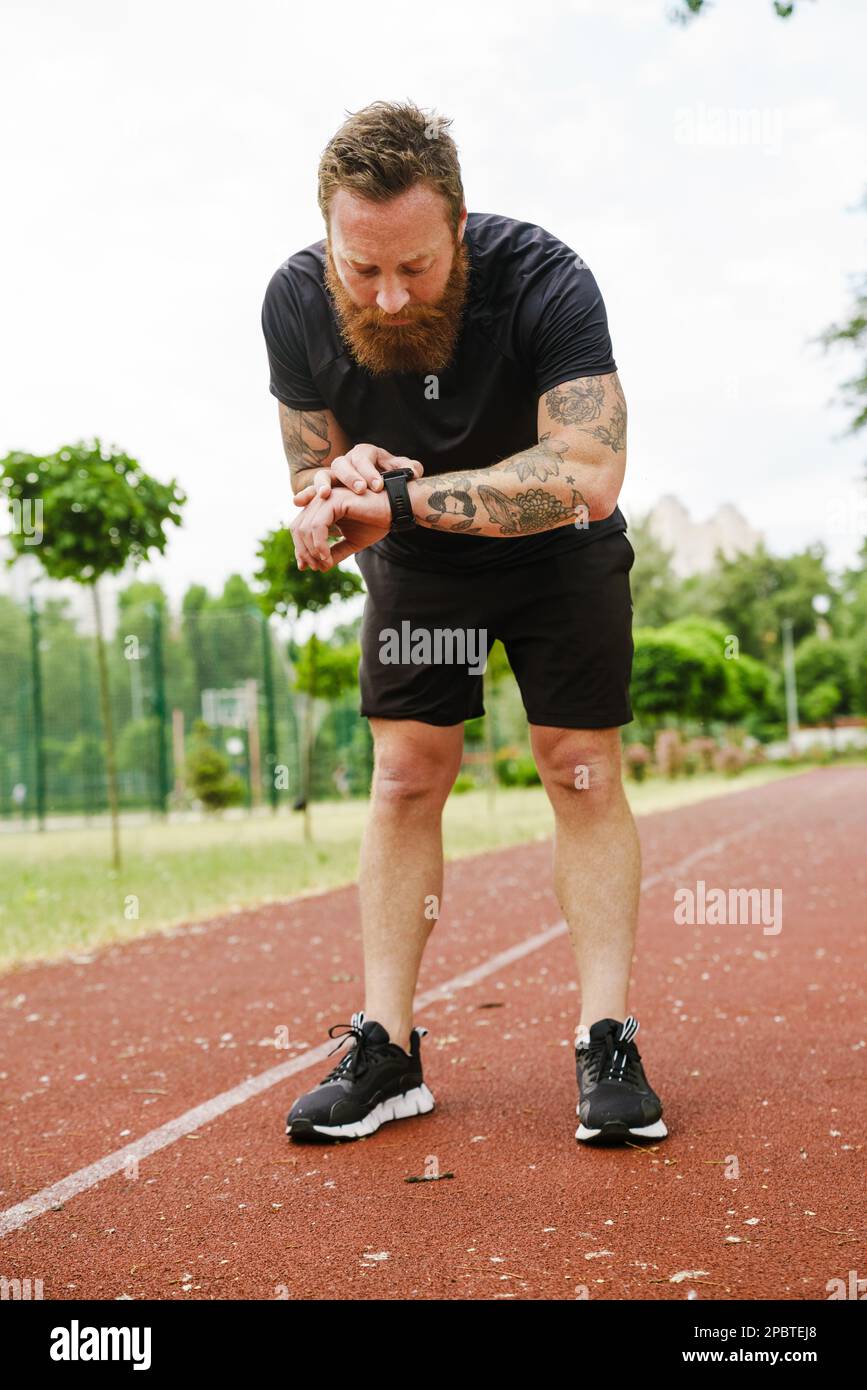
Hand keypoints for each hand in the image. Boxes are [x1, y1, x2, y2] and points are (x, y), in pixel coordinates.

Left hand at [291, 484, 393, 570]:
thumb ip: (335, 552)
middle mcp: (320, 500)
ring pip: (304, 527)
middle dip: (302, 551)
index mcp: (322, 508)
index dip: (299, 548)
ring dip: (311, 550)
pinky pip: (317, 525)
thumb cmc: (375, 523)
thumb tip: (319, 567)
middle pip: (297, 527)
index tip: (305, 567)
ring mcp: (327, 498)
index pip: (299, 528)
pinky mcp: (335, 500)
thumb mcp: (351, 542)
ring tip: (324, 563)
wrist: (395, 511)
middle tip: (314, 567)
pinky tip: (327, 556)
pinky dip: (319, 544)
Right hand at [293, 443, 423, 505]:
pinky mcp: (325, 489)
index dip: (369, 471)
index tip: (377, 486)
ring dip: (321, 485)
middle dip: (349, 477)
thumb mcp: (401, 471)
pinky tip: (299, 502)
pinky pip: (313, 491)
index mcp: (365, 453)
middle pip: (342, 464)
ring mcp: (334, 475)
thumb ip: (409, 468)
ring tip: (323, 496)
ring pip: (323, 475)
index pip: (364, 457)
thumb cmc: (389, 476)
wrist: (378, 487)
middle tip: (360, 491)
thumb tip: (413, 470)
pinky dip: (306, 496)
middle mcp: (347, 462)